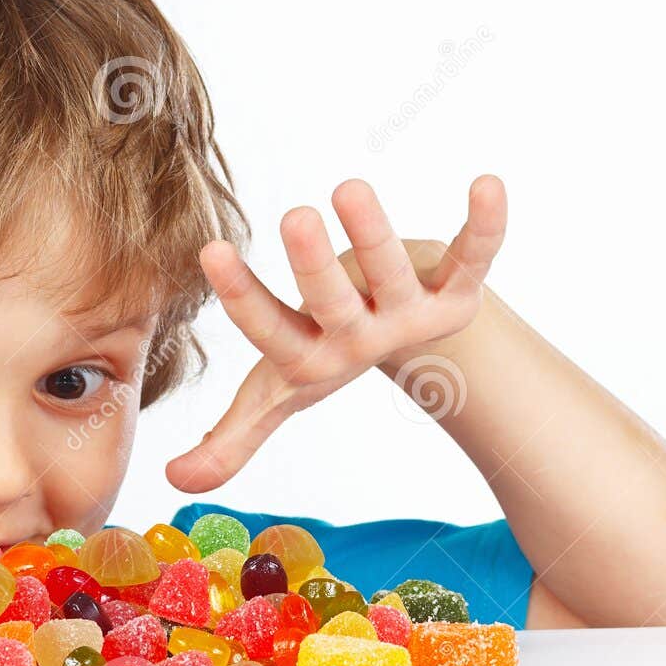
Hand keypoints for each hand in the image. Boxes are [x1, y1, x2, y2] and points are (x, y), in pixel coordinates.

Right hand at [165, 175, 506, 492]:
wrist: (399, 332)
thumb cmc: (321, 347)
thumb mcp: (273, 394)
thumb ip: (231, 437)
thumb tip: (176, 483)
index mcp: (311, 358)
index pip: (270, 333)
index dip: (243, 297)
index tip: (211, 249)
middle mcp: (360, 337)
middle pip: (337, 304)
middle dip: (316, 262)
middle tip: (296, 215)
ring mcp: (409, 313)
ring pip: (394, 272)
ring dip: (377, 232)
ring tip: (350, 186)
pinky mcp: (456, 290)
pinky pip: (474, 256)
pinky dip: (486, 225)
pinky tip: (489, 183)